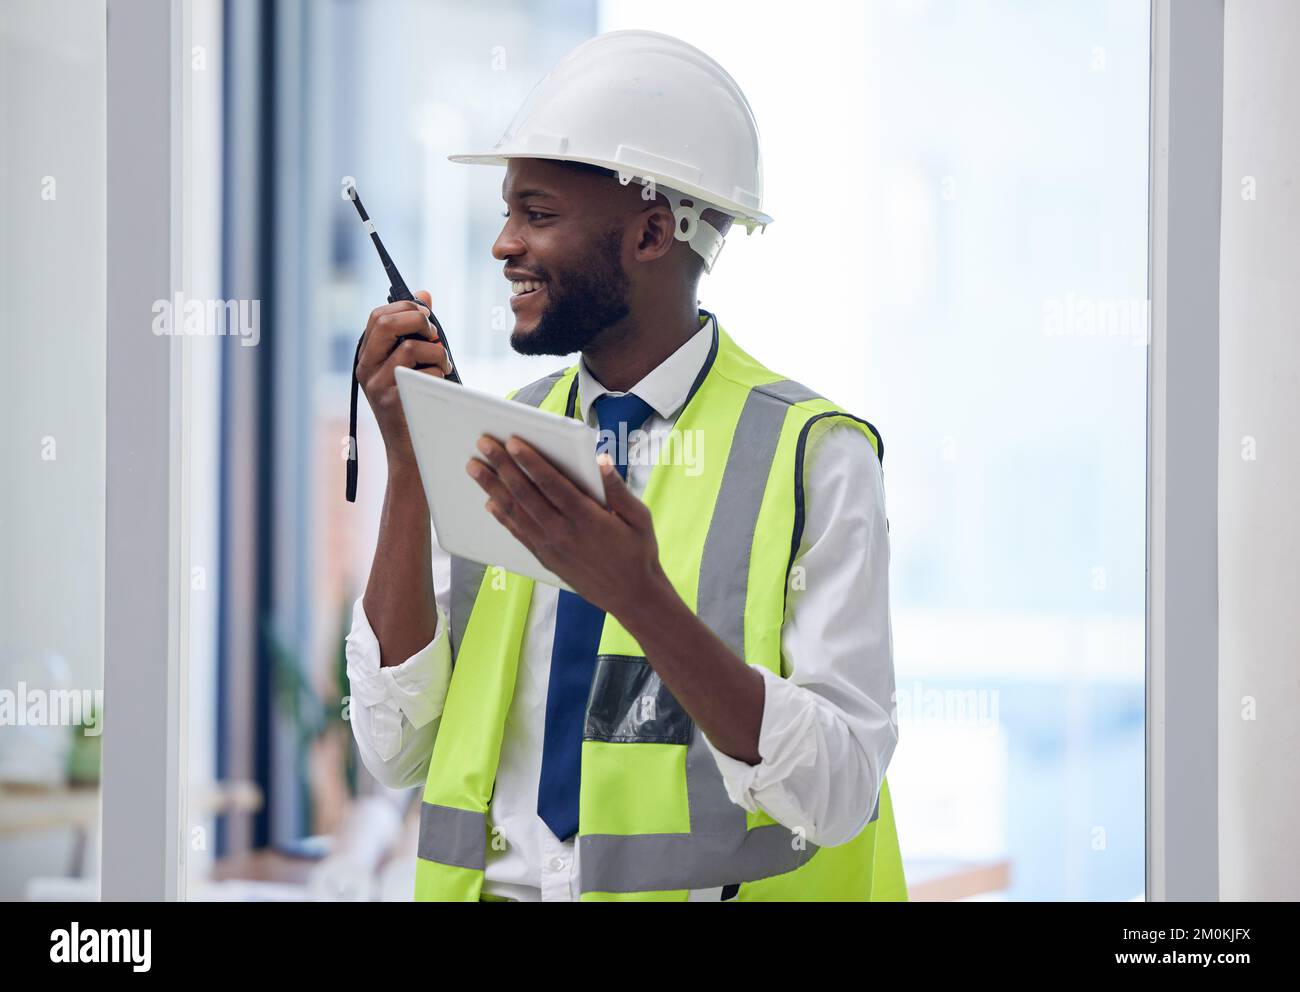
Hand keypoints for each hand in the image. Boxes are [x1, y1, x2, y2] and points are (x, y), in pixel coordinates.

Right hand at [356, 289, 452, 467]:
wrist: (410, 453)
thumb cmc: (415, 404)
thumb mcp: (411, 364)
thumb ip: (414, 330)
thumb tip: (424, 293)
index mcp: (367, 356)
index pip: (377, 315)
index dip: (405, 307)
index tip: (426, 315)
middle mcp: (365, 368)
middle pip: (387, 322)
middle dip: (419, 320)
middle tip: (434, 335)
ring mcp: (376, 384)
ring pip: (413, 346)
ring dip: (438, 353)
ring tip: (443, 367)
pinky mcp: (393, 399)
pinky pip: (425, 371)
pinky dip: (440, 374)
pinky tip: (440, 385)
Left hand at [466, 435, 668, 616]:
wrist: (631, 596)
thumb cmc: (638, 553)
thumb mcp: (639, 517)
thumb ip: (618, 488)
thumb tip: (601, 460)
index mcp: (587, 518)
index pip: (552, 484)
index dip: (530, 461)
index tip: (513, 442)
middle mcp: (563, 533)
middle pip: (525, 495)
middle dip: (502, 466)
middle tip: (483, 444)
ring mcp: (551, 547)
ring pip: (515, 513)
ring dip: (493, 488)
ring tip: (475, 468)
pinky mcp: (546, 559)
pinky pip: (519, 533)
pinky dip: (502, 516)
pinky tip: (489, 502)